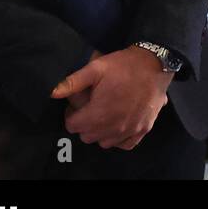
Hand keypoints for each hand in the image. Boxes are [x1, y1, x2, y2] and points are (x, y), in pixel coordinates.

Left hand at [51, 45, 172, 149]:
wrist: (156, 64)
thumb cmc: (124, 65)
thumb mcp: (96, 67)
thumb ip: (73, 82)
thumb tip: (52, 93)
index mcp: (98, 114)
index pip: (72, 126)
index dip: (72, 114)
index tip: (79, 104)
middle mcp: (113, 127)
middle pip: (87, 136)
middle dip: (85, 123)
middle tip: (92, 106)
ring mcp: (130, 130)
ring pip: (104, 142)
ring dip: (101, 131)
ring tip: (106, 113)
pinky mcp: (143, 129)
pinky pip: (125, 144)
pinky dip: (119, 138)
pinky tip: (120, 123)